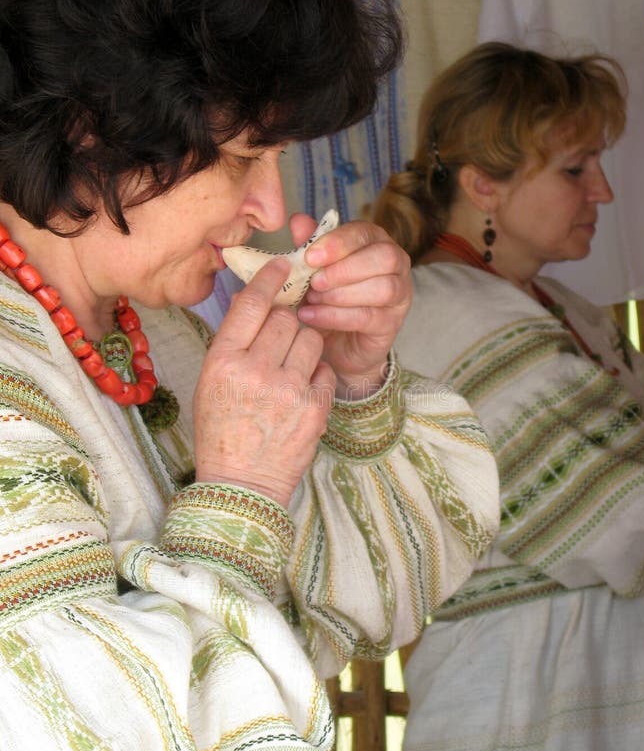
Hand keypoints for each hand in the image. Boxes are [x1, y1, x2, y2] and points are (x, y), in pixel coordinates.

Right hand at [192, 258, 335, 507]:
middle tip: (285, 332)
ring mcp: (288, 390)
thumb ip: (234, 343)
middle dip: (289, 319)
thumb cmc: (222, 432)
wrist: (242, 484)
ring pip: (311, 338)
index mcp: (223, 362)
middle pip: (287, 318)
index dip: (270, 279)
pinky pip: (325, 368)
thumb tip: (259, 302)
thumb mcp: (211, 383)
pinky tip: (302, 389)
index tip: (283, 265)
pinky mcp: (315, 408)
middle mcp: (256, 371)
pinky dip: (317, 372)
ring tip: (293, 364)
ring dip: (305, 344)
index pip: (252, 305)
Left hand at [290, 214, 411, 399]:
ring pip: (383, 287)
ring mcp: (399, 294)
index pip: (364, 232)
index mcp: (374, 241)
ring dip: (342, 294)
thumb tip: (297, 220)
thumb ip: (308, 245)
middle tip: (314, 282)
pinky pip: (369, 317)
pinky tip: (311, 316)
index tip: (310, 257)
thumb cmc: (326, 298)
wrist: (335, 343)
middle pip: (384, 257)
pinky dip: (335, 316)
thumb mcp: (312, 270)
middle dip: (345, 268)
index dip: (337, 243)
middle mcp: (395, 264)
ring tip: (312, 299)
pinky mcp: (392, 323)